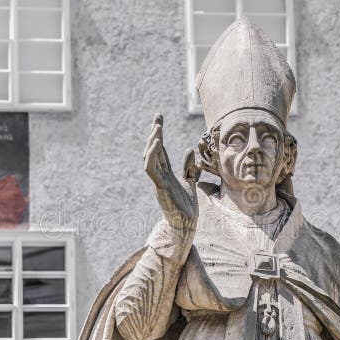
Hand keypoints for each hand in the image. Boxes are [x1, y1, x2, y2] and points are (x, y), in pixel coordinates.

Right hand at [143, 113, 199, 229]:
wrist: (186, 223)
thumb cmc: (186, 206)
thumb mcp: (190, 182)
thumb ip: (189, 167)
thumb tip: (189, 150)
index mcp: (166, 173)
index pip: (160, 150)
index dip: (159, 134)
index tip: (159, 118)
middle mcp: (160, 175)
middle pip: (153, 150)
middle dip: (155, 133)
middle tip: (158, 116)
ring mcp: (158, 180)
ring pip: (149, 157)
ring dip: (152, 142)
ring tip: (157, 127)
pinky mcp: (159, 187)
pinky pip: (151, 169)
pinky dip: (152, 155)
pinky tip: (157, 143)